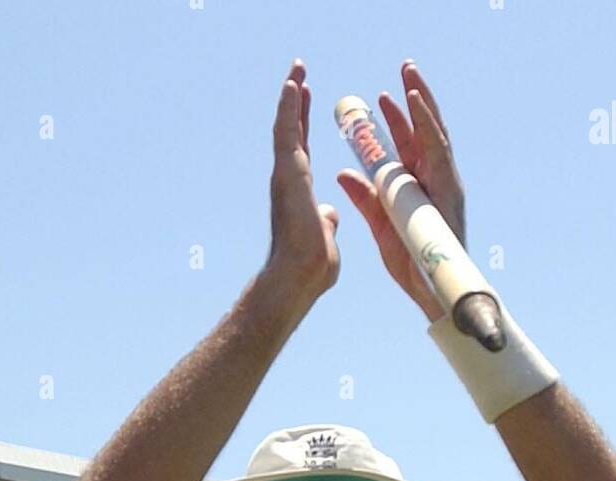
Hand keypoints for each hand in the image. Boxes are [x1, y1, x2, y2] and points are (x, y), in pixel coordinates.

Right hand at [266, 59, 339, 306]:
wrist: (299, 276)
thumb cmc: (311, 267)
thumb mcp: (323, 235)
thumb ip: (325, 220)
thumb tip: (330, 215)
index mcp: (298, 190)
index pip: (301, 147)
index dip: (302, 121)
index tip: (305, 96)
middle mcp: (287, 179)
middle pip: (290, 131)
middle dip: (294, 101)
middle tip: (297, 73)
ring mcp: (285, 175)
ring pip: (286, 126)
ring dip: (290, 96)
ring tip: (296, 68)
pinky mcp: (288, 174)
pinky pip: (287, 133)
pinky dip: (289, 108)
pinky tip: (292, 83)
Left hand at [337, 60, 464, 320]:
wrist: (430, 288)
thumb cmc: (410, 263)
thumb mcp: (379, 222)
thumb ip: (364, 195)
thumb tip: (342, 171)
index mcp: (417, 186)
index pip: (406, 145)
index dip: (395, 120)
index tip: (378, 98)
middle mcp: (434, 179)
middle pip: (423, 130)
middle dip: (413, 98)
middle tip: (404, 67)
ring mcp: (444, 181)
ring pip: (434, 131)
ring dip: (421, 99)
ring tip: (410, 72)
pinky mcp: (448, 187)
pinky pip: (436, 147)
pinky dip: (426, 122)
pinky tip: (416, 100)